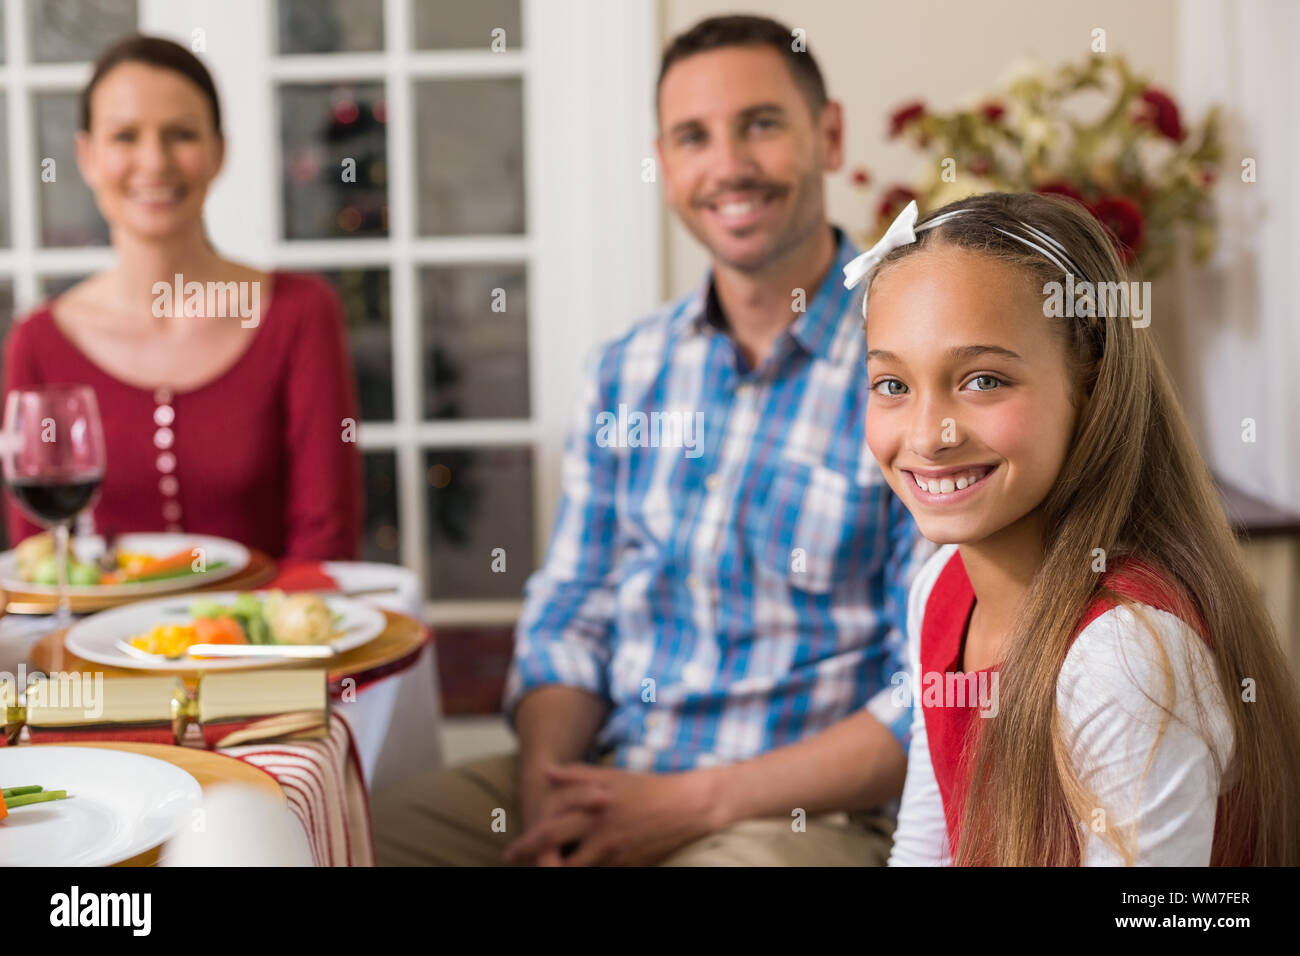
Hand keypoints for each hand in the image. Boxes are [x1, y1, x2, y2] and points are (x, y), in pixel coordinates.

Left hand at [505, 764, 722, 866]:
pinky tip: (579, 866)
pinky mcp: (627, 867)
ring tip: (548, 868)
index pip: (549, 831)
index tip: (511, 852)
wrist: (685, 808)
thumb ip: (576, 775)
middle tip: (517, 863)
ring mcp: (614, 854)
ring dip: (560, 869)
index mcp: (591, 809)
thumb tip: (545, 772)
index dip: (527, 844)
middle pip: (556, 856)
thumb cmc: (645, 789)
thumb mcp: (610, 776)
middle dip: (535, 863)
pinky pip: (599, 873)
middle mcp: (600, 834)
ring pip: (576, 870)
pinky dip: (586, 870)